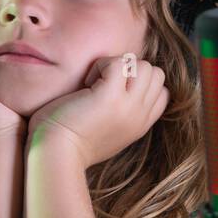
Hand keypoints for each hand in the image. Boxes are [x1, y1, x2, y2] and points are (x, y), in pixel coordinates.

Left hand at [26, 55, 167, 167]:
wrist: (55, 155)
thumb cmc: (68, 143)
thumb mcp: (106, 133)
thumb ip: (121, 117)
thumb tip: (119, 93)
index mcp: (140, 125)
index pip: (162, 93)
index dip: (139, 84)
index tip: (112, 92)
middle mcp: (139, 116)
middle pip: (156, 74)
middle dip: (130, 70)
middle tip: (102, 86)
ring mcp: (128, 107)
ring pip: (145, 66)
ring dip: (117, 66)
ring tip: (95, 84)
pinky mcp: (109, 97)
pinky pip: (119, 62)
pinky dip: (100, 65)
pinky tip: (85, 83)